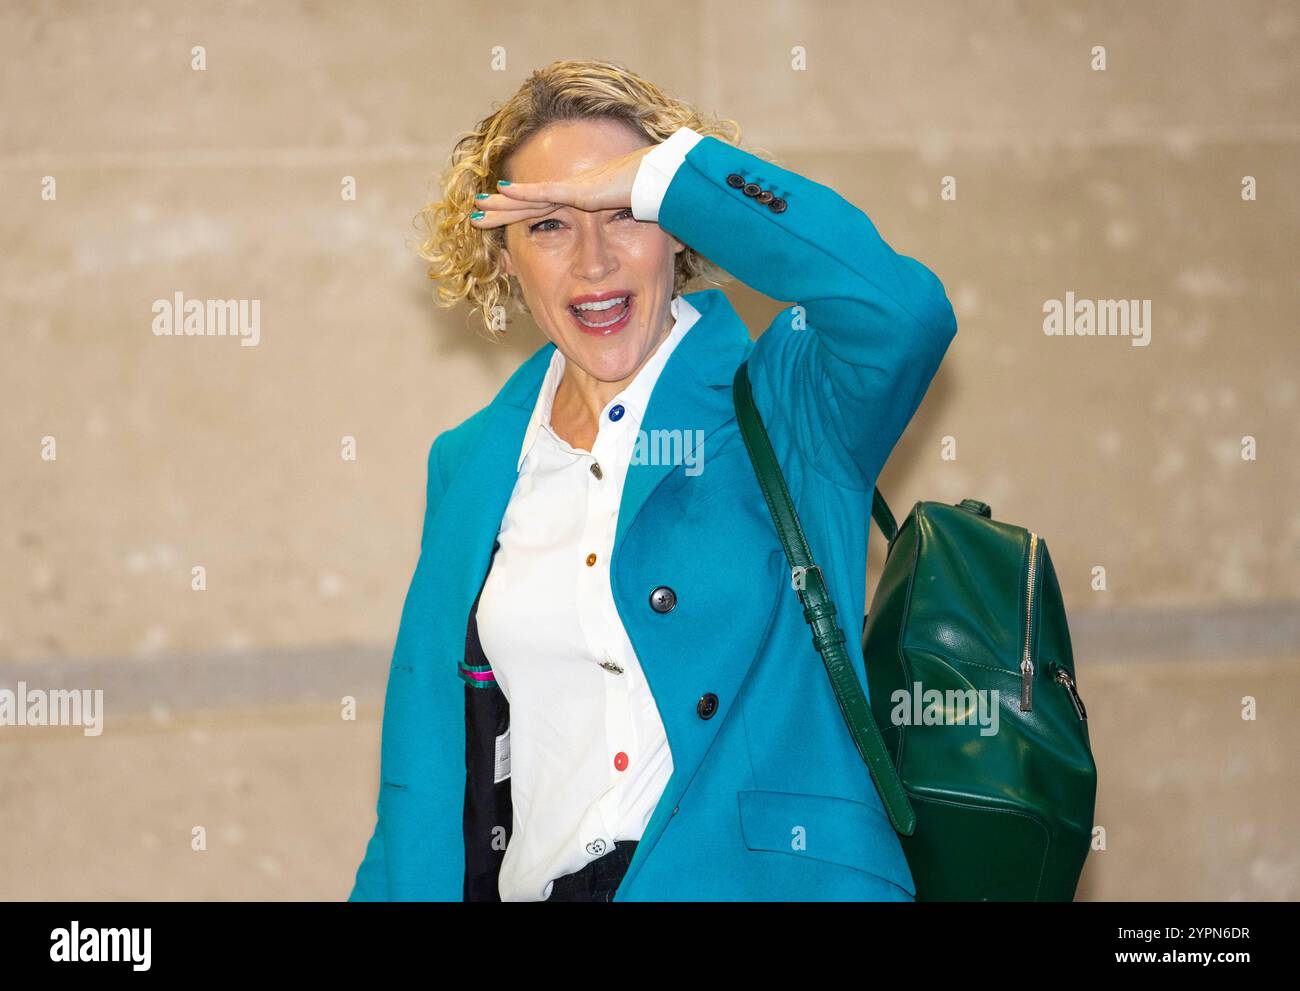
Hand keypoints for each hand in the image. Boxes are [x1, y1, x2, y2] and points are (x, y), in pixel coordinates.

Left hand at [467, 144, 654, 229]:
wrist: (668, 179)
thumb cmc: (658, 196)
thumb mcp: (635, 222)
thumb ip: (628, 234)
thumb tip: (635, 247)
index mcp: (582, 200)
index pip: (543, 211)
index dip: (518, 215)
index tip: (498, 220)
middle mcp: (573, 192)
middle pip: (528, 205)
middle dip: (500, 211)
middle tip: (475, 214)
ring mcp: (575, 189)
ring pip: (529, 199)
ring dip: (502, 204)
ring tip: (477, 206)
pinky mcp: (580, 191)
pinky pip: (546, 194)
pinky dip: (523, 195)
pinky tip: (501, 192)